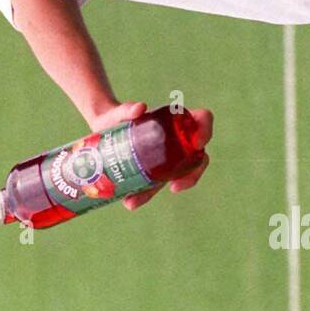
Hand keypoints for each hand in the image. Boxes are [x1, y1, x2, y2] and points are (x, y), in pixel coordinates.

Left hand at [86, 102, 212, 210]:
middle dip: (193, 174)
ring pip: (174, 176)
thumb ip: (127, 108)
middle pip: (198, 157)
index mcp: (176, 120)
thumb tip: (140, 108)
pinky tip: (131, 202)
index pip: (203, 120)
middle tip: (174, 186)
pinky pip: (154, 185)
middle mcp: (176, 140)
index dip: (206, 131)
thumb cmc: (116, 115)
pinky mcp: (151, 170)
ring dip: (159, 191)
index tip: (197, 144)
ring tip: (138, 200)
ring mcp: (165, 157)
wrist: (102, 127)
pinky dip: (143, 195)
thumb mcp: (119, 112)